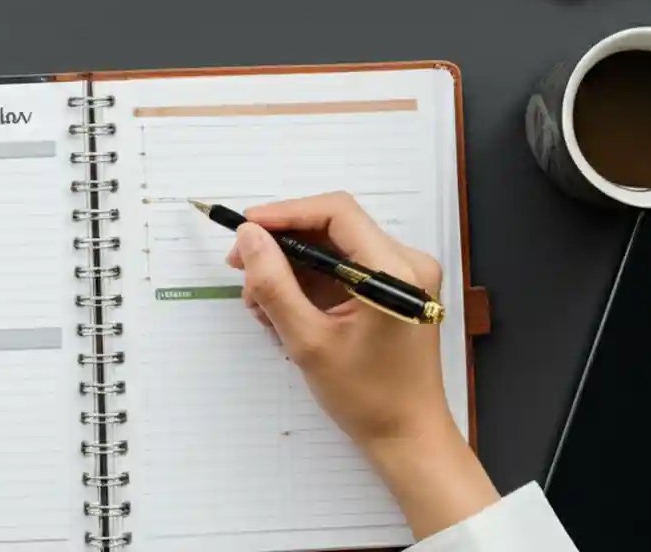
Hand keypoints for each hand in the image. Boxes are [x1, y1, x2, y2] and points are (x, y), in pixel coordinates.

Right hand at [226, 192, 497, 538]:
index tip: (246, 228)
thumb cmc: (368, 398)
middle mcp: (407, 263)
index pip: (336, 213)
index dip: (286, 213)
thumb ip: (274, 285)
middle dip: (283, 245)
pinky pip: (344, 270)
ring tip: (261, 303)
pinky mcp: (394, 290)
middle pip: (333, 228)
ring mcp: (403, 276)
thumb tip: (249, 237)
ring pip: (334, 249)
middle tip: (242, 269)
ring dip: (292, 268)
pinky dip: (310, 283)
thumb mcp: (309, 342)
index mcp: (395, 270)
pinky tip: (284, 310)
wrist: (409, 436)